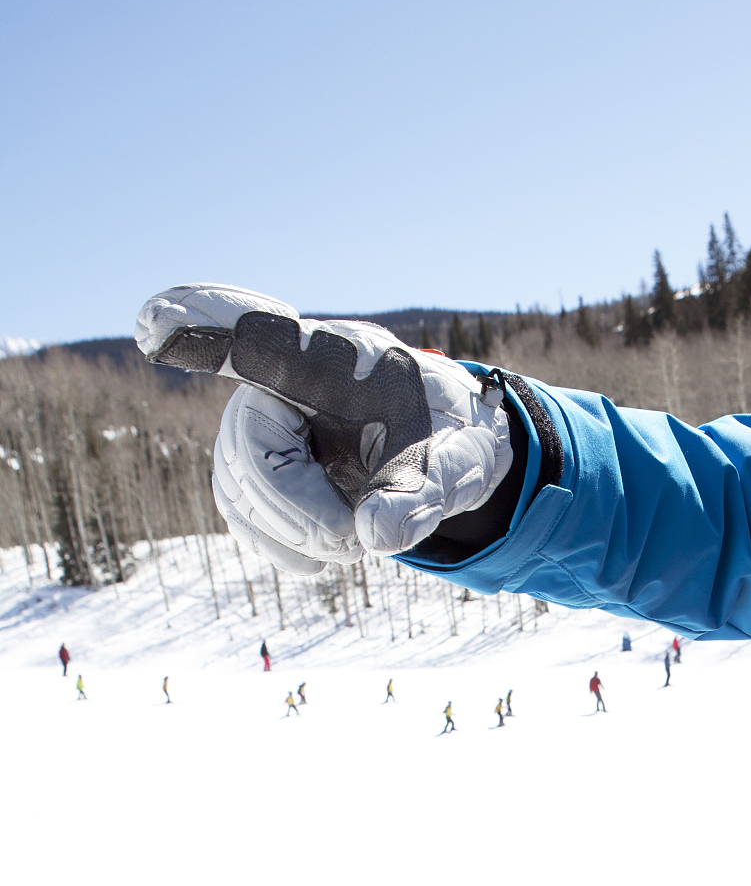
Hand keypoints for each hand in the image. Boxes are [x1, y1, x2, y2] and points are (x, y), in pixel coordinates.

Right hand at [135, 284, 513, 569]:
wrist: (449, 448)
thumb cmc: (452, 439)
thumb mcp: (461, 468)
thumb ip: (423, 499)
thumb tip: (374, 537)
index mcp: (336, 358)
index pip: (262, 337)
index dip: (205, 327)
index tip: (154, 325)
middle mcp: (285, 380)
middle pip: (248, 443)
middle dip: (293, 507)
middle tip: (352, 544)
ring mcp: (265, 423)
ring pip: (238, 484)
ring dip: (291, 531)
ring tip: (353, 544)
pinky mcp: (259, 466)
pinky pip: (241, 510)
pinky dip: (278, 544)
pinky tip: (320, 560)